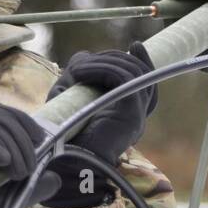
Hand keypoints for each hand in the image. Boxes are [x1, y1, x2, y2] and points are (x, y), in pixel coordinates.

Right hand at [0, 103, 62, 207]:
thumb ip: (27, 191)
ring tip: (18, 171)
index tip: (42, 140)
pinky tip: (3, 161)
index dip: (24, 121)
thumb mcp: (1, 203)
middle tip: (29, 168)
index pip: (2, 115)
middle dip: (20, 138)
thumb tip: (55, 179)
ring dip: (8, 144)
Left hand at [39, 40, 156, 207]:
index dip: (143, 61)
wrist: (64, 162)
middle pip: (138, 72)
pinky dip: (103, 68)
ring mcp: (136, 114)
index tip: (135, 45)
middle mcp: (136, 113)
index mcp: (127, 111)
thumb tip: (85, 55)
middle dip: (112, 58)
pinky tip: (82, 71)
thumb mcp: (70, 95)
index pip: (144, 81)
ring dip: (104, 62)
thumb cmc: (63, 132)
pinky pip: (125, 80)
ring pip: (134, 72)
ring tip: (78, 68)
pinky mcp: (130, 115)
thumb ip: (79, 74)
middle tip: (85, 62)